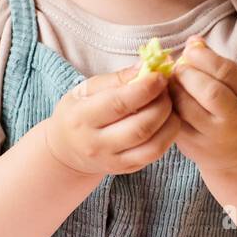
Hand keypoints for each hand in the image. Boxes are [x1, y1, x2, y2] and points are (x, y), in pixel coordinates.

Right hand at [43, 62, 179, 175]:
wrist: (67, 150)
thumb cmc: (78, 112)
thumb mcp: (86, 90)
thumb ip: (117, 78)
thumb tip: (146, 66)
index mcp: (81, 118)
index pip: (119, 104)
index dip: (145, 88)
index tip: (159, 76)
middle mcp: (96, 144)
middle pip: (140, 127)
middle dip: (162, 104)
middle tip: (166, 89)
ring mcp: (112, 161)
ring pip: (152, 146)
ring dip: (169, 122)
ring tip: (169, 105)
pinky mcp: (127, 169)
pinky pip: (155, 155)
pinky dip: (168, 136)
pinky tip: (167, 121)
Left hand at [168, 35, 236, 172]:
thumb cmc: (236, 108)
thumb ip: (216, 62)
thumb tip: (193, 41)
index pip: (226, 71)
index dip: (203, 57)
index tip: (190, 51)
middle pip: (209, 91)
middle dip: (187, 73)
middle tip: (178, 68)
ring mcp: (216, 136)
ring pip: (187, 107)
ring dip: (173, 88)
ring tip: (172, 81)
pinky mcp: (194, 146)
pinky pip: (174, 120)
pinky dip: (167, 104)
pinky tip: (168, 97)